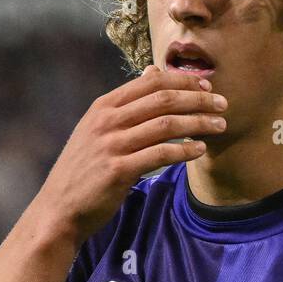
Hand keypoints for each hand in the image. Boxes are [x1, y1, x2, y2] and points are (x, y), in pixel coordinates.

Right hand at [31, 64, 226, 241]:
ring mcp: (112, 145)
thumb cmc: (84, 170)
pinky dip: (184, 150)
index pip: (151, 82)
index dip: (183, 81)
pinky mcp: (118, 170)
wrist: (59, 208)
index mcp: (103, 106)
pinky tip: (200, 149)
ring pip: (166, 124)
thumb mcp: (98, 129)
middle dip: (198, 99)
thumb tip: (152, 73)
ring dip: (198, 122)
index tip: (207, 87)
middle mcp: (107, 121)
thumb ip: (126, 104)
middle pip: (163, 99)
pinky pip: (160, 154)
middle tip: (223, 104)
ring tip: (220, 126)